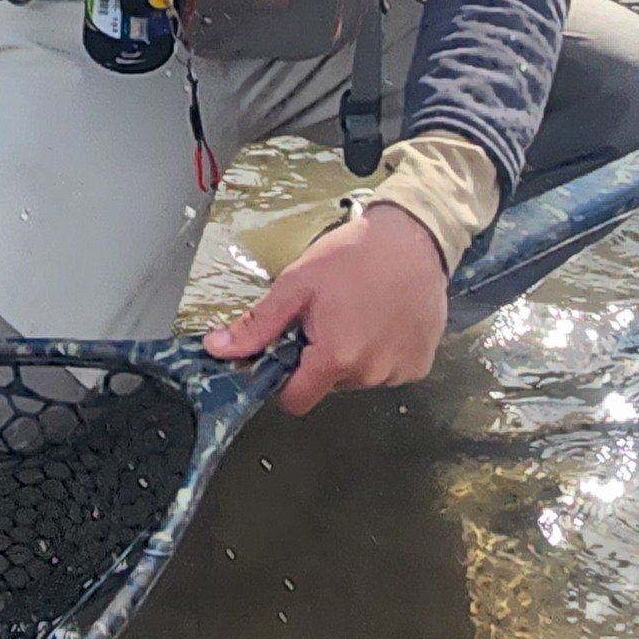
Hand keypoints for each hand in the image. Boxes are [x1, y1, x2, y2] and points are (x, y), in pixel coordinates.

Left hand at [203, 204, 449, 415]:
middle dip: (319, 358)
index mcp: (336, 357)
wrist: (414, 237)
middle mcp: (371, 374)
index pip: (295, 401)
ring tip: (356, 310)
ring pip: (358, 378)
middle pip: (327, 385)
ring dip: (351, 353)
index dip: (283, 381)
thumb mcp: (296, 284)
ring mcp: (400, 372)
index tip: (287, 353)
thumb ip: (258, 324)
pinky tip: (380, 317)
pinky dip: (380, 350)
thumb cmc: (355, 254)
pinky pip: (388, 369)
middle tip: (325, 316)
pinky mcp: (420, 364)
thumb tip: (218, 348)